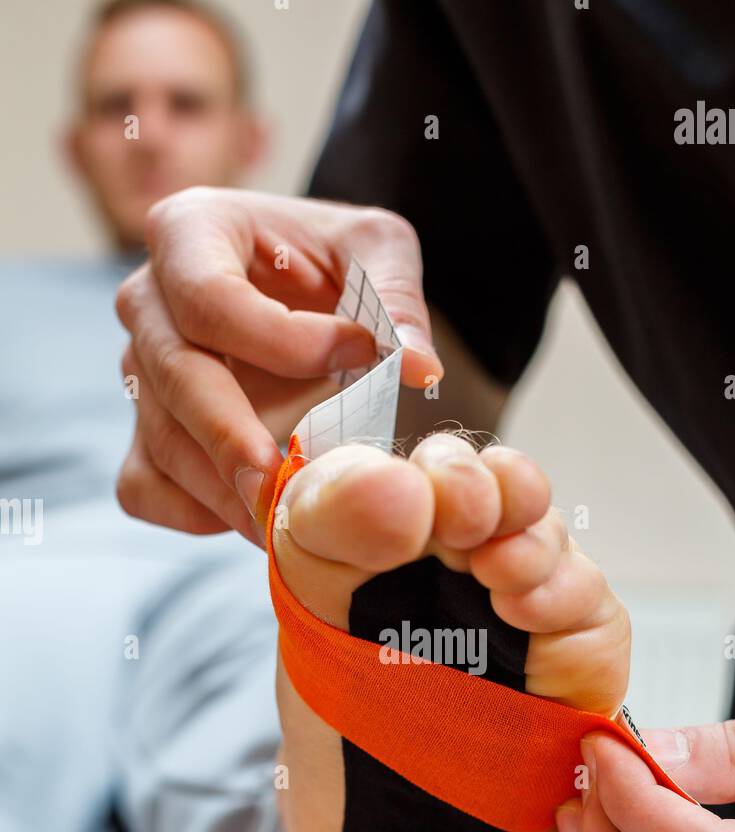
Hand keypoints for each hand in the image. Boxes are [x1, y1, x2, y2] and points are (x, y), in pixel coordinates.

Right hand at [115, 187, 442, 544]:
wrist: (308, 290)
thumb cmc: (334, 261)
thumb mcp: (376, 250)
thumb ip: (396, 297)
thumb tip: (419, 366)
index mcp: (188, 232)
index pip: (210, 299)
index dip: (281, 340)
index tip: (356, 353)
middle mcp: (146, 300)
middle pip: (174, 375)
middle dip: (231, 437)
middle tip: (284, 486)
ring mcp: (139, 369)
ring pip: (160, 439)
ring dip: (221, 490)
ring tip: (288, 520)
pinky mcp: (147, 428)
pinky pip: (145, 485)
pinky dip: (192, 511)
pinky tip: (252, 518)